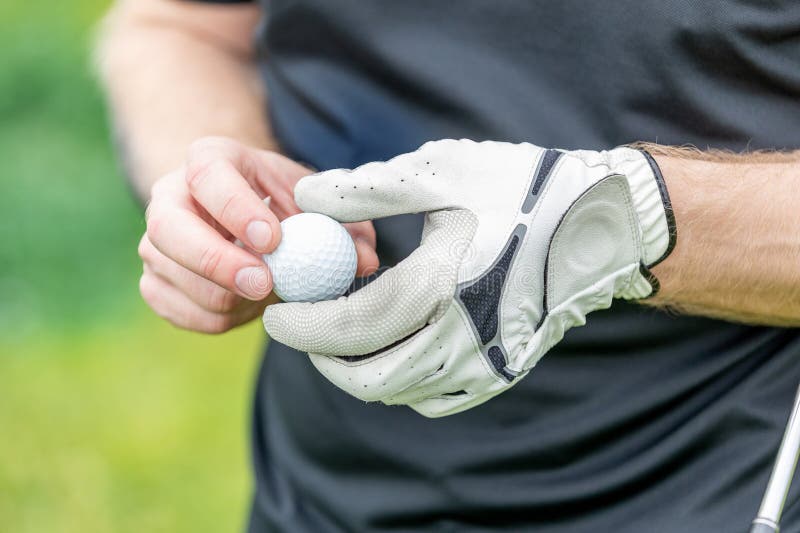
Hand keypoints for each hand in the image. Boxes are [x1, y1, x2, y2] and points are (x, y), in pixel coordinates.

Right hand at [139, 136, 378, 332]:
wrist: (242, 212)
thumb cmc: (284, 202)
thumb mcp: (315, 201)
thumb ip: (343, 226)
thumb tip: (364, 261)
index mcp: (208, 161)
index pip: (208, 175)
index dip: (236, 208)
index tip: (274, 240)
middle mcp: (169, 197)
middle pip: (167, 229)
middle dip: (216, 261)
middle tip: (264, 285)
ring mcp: (155, 243)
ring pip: (175, 277)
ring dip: (227, 296)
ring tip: (269, 289)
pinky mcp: (154, 281)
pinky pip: (179, 311)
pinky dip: (218, 318)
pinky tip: (248, 306)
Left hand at [263, 139, 674, 415]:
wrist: (600, 223)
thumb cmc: (520, 188)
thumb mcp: (441, 174)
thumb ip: (367, 190)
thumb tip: (305, 197)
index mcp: (446, 285)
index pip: (356, 325)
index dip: (307, 326)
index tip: (276, 317)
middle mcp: (467, 337)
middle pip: (372, 377)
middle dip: (325, 360)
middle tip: (304, 332)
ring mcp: (490, 362)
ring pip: (402, 393)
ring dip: (359, 372)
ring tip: (342, 335)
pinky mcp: (506, 371)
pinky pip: (437, 397)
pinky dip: (401, 383)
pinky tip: (392, 349)